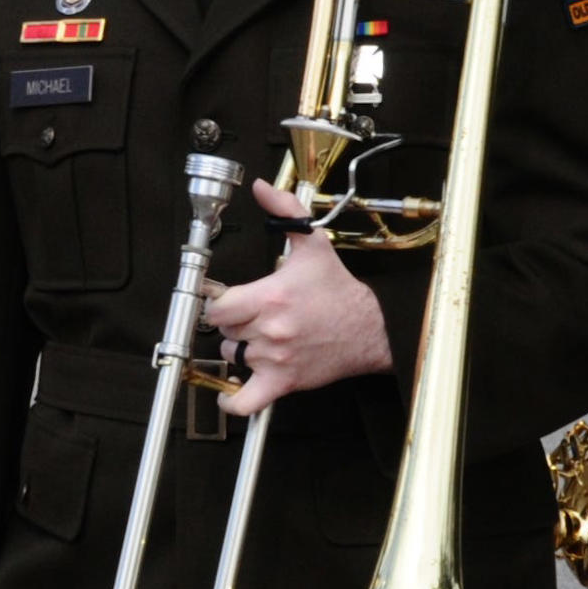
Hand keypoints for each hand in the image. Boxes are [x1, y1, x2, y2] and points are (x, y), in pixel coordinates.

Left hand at [202, 184, 394, 413]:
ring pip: (234, 357)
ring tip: (262, 339)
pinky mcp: (284, 383)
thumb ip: (284, 212)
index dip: (220, 303)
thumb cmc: (338, 290)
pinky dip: (234, 401)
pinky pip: (247, 401)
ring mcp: (275, 359)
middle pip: (225, 331)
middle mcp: (270, 330)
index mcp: (271, 296)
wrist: (369, 327)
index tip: (230, 300)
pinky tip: (230, 395)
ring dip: (242, 349)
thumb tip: (260, 187)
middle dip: (235, 322)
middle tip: (254, 316)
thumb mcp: (312, 244)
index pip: (217, 306)